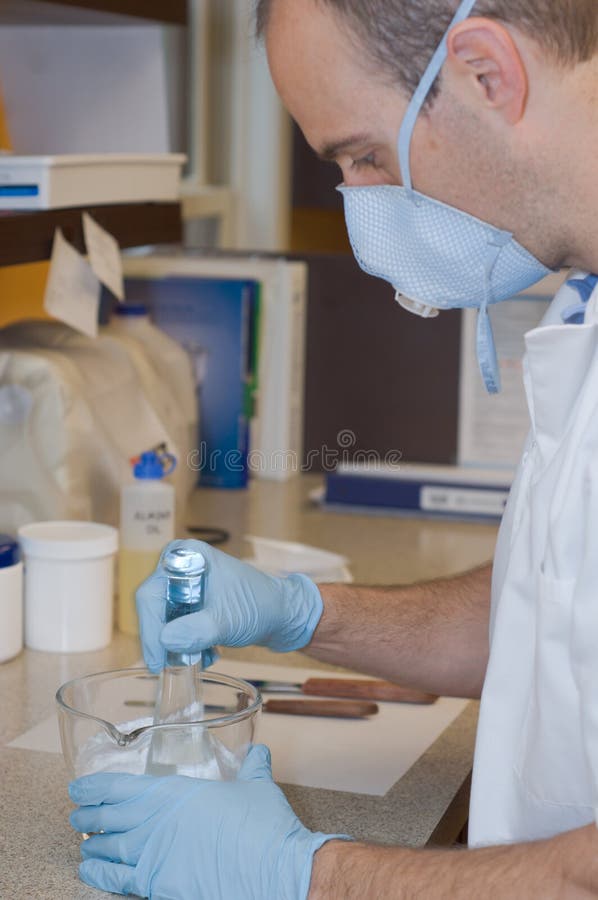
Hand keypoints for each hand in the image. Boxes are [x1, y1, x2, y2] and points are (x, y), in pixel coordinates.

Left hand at [69, 744, 348, 899]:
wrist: (272, 869)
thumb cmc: (263, 826)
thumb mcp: (257, 786)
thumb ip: (253, 766)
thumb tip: (258, 752)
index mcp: (174, 794)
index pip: (120, 787)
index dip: (95, 787)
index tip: (79, 787)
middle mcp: (156, 823)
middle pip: (109, 818)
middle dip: (88, 815)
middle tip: (77, 813)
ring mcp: (154, 856)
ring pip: (109, 849)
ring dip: (93, 844)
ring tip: (84, 843)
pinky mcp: (159, 886)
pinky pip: (118, 881)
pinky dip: (99, 875)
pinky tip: (90, 872)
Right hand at [137, 539, 323, 672]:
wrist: (284, 614)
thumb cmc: (259, 606)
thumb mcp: (227, 621)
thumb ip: (196, 630)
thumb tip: (166, 640)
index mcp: (187, 556)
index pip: (152, 594)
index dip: (150, 628)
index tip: (156, 658)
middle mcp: (181, 565)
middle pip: (153, 607)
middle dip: (164, 639)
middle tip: (171, 665)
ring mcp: (186, 582)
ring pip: (163, 618)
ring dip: (177, 643)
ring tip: (199, 658)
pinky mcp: (192, 599)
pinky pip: (175, 623)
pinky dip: (185, 642)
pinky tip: (206, 654)